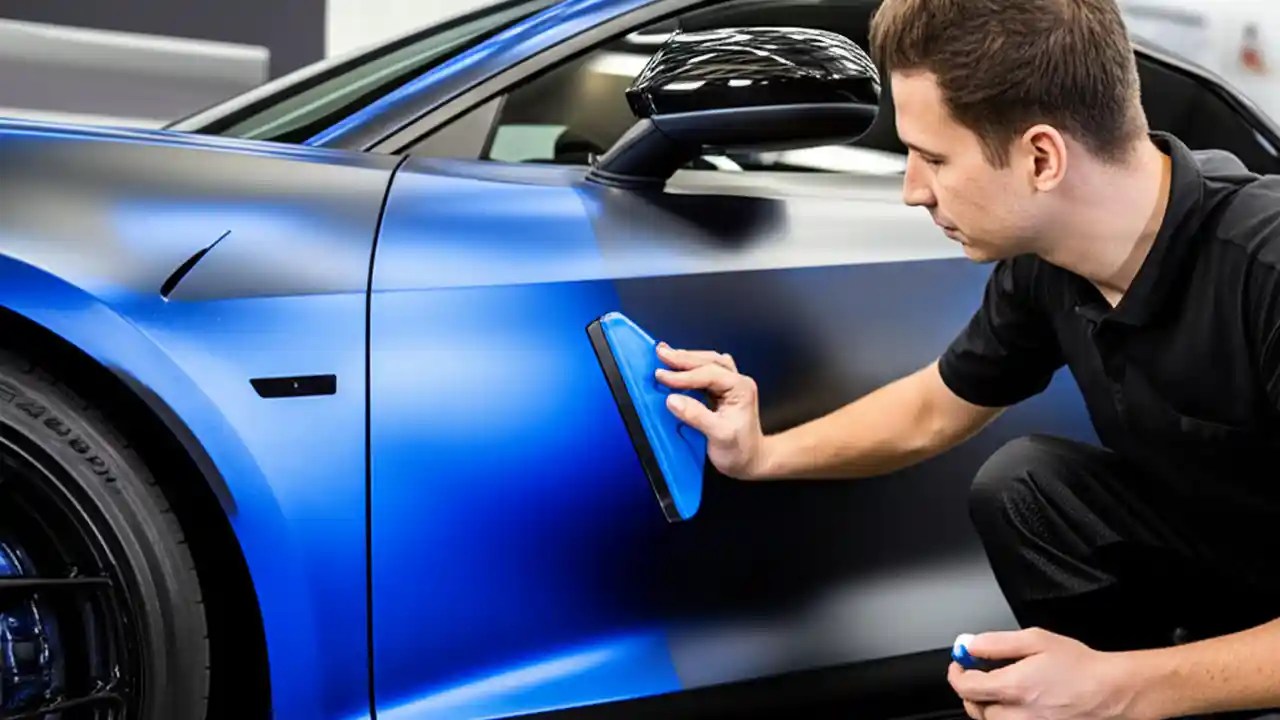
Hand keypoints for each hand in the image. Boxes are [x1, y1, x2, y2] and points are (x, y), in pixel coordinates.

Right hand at [654, 342, 768, 479]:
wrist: (751, 462)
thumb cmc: (740, 451)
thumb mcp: (719, 435)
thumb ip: (696, 416)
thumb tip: (672, 400)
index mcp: (740, 388)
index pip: (709, 374)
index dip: (683, 375)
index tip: (661, 376)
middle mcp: (737, 382)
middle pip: (708, 361)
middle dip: (682, 357)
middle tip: (660, 352)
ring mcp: (730, 386)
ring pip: (708, 363)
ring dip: (687, 359)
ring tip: (666, 354)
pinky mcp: (721, 392)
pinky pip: (705, 372)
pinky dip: (690, 368)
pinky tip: (678, 366)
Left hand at [949, 628, 1137, 719]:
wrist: (1112, 692)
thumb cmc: (1081, 667)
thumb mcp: (1036, 640)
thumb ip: (997, 643)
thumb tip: (971, 646)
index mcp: (1014, 688)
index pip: (965, 687)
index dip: (956, 674)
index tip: (958, 664)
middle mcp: (1017, 715)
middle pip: (975, 708)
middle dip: (972, 690)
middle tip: (979, 675)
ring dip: (989, 705)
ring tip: (1003, 688)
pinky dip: (1007, 716)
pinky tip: (1019, 703)